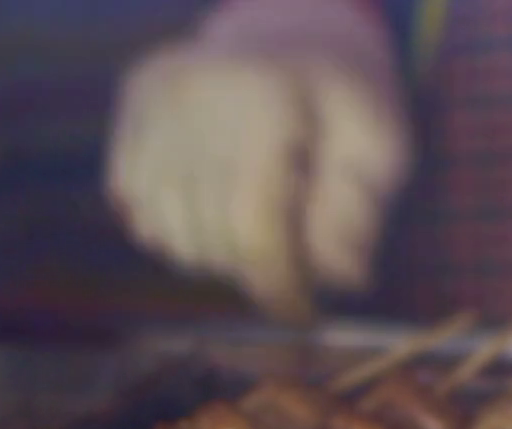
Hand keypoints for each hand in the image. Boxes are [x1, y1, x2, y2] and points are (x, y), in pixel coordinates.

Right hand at [105, 4, 411, 320]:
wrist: (293, 28)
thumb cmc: (346, 98)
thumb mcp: (380, 146)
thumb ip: (359, 211)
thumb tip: (343, 280)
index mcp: (264, 99)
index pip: (253, 227)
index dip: (278, 287)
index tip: (304, 317)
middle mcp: (194, 94)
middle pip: (208, 237)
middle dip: (255, 273)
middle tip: (294, 270)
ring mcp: (154, 99)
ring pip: (166, 232)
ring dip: (214, 256)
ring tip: (261, 233)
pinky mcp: (131, 106)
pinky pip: (136, 208)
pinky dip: (176, 230)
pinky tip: (217, 209)